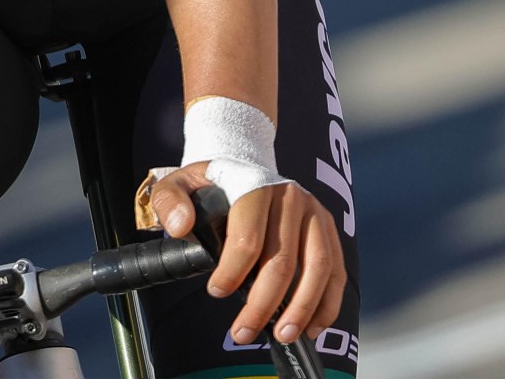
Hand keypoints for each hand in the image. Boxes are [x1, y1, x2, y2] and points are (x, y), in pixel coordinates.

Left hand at [144, 163, 346, 346]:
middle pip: (283, 260)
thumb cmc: (212, 186)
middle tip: (242, 333)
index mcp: (253, 184)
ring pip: (318, 267)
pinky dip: (327, 303)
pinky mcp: (328, 230)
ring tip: (282, 336)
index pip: (247, 237)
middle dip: (263, 304)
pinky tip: (310, 326)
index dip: (233, 271)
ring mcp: (314, 213)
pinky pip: (336, 271)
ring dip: (301, 308)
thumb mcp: (180, 183)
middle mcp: (290, 197)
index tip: (216, 292)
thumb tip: (180, 226)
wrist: (245, 169)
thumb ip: (169, 200)